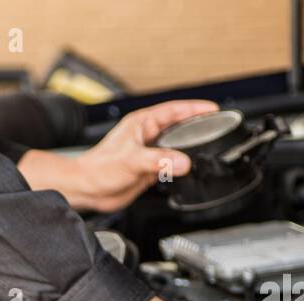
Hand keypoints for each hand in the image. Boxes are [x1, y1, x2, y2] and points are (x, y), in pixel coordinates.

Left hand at [18, 100, 218, 211]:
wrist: (87, 189)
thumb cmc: (99, 169)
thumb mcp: (132, 160)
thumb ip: (159, 160)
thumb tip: (183, 162)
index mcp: (142, 124)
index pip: (174, 110)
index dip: (194, 108)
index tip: (212, 109)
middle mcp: (146, 136)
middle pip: (178, 126)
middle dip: (197, 126)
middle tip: (216, 126)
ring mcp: (148, 152)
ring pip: (175, 146)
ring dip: (189, 147)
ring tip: (208, 147)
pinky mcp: (148, 169)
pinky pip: (170, 164)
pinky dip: (181, 166)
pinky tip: (189, 170)